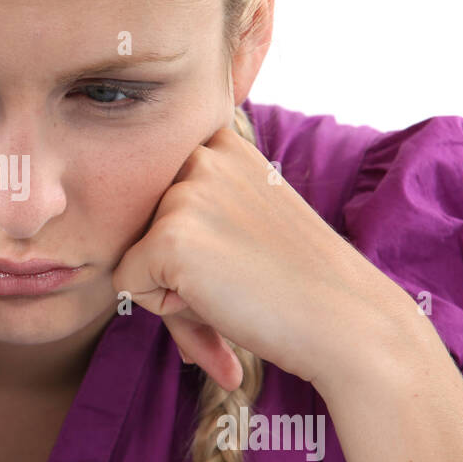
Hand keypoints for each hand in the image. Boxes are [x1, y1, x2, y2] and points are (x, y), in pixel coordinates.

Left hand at [112, 125, 412, 390]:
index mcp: (218, 141)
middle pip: (139, 225)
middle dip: (174, 266)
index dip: (188, 241)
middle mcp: (198, 154)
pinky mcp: (169, 239)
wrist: (348, 321)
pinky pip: (128, 287)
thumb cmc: (295, 280)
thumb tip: (114, 186)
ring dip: (174, 288)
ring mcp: (183, 193)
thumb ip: (193, 203)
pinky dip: (168, 309)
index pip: (154, 197)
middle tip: (241, 278)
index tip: (242, 250)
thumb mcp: (244, 215)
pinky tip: (224, 302)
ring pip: (132, 256)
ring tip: (237, 288)